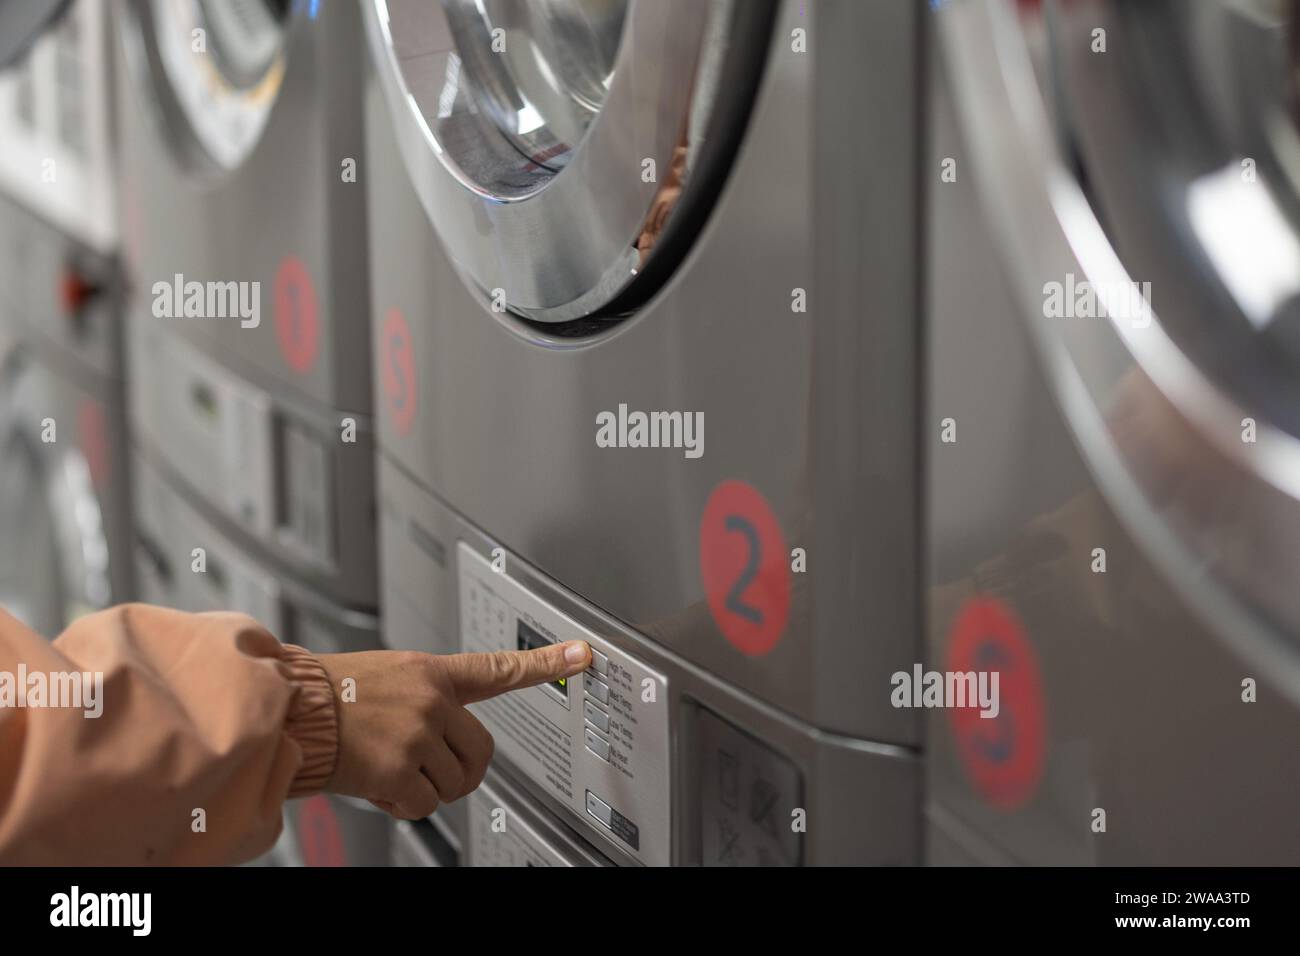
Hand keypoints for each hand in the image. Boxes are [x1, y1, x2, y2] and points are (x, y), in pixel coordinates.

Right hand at [316, 641, 590, 818]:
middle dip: (460, 770)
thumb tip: (443, 733)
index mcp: (431, 673)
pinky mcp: (400, 769)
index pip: (498, 668)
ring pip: (453, 783)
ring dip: (425, 787)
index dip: (546, 663)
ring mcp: (418, 734)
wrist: (288, 714)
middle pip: (482, 751)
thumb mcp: (385, 676)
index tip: (581, 656)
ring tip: (387, 766)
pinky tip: (377, 784)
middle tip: (428, 769)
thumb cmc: (327, 698)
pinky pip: (425, 804)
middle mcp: (431, 701)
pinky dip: (403, 805)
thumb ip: (423, 697)